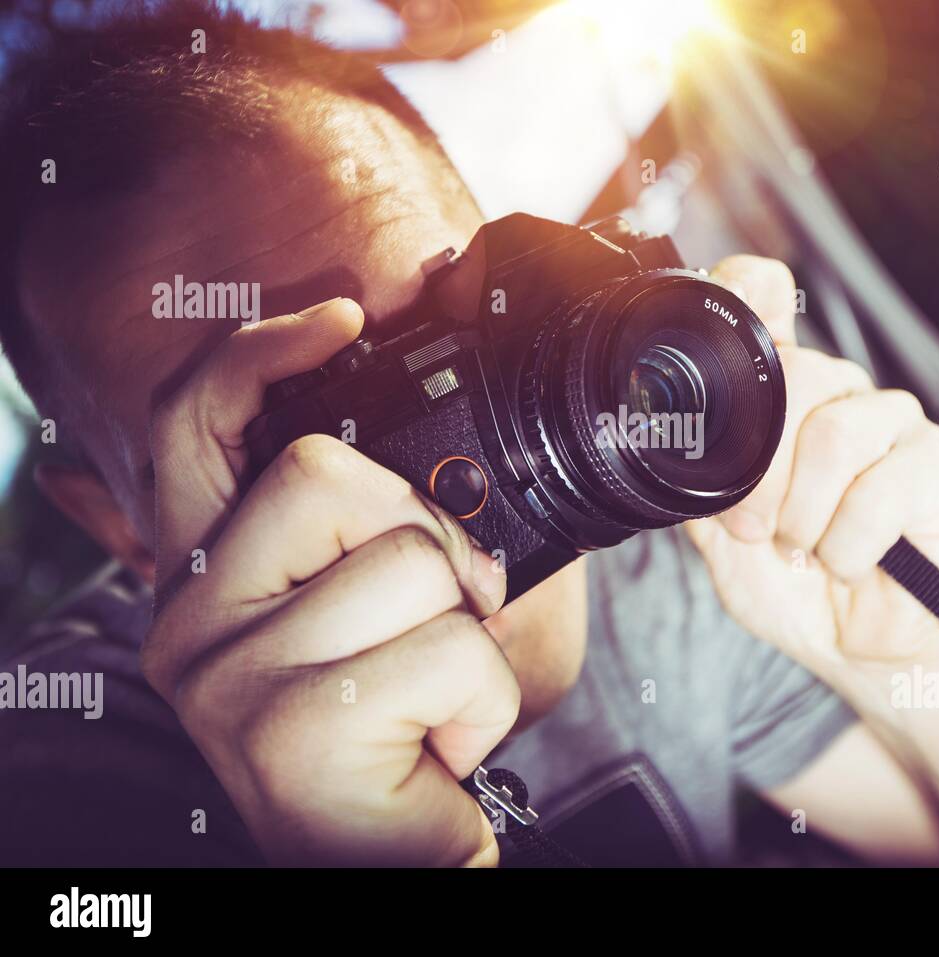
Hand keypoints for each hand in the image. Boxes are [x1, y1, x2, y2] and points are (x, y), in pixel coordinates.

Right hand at [141, 299, 516, 865]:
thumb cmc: (410, 732)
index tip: (339, 318)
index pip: (198, 432)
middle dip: (428, 541)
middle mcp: (192, 623)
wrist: (398, 861)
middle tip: (437, 623)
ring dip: (469, 639)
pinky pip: (451, 653)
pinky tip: (439, 747)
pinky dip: (484, 699)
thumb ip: (401, 529)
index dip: (256, 359)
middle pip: (332, 477)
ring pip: (414, 566)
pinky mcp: (288, 732)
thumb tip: (449, 443)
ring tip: (431, 704)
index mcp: (214, 581)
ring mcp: (228, 681)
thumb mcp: (406, 610)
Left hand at [685, 257, 938, 674]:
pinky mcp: (935, 464)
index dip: (747, 288)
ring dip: (806, 517)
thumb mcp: (715, 532)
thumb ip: (695, 477)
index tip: (725, 323)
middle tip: (759, 531)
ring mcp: (892, 422)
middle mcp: (839, 392)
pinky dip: (847, 546)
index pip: (767, 298)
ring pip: (834, 434)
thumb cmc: (787, 583)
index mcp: (783, 394)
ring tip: (805, 550)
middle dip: (762, 475)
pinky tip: (849, 563)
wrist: (848, 646)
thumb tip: (662, 434)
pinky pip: (878, 490)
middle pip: (796, 377)